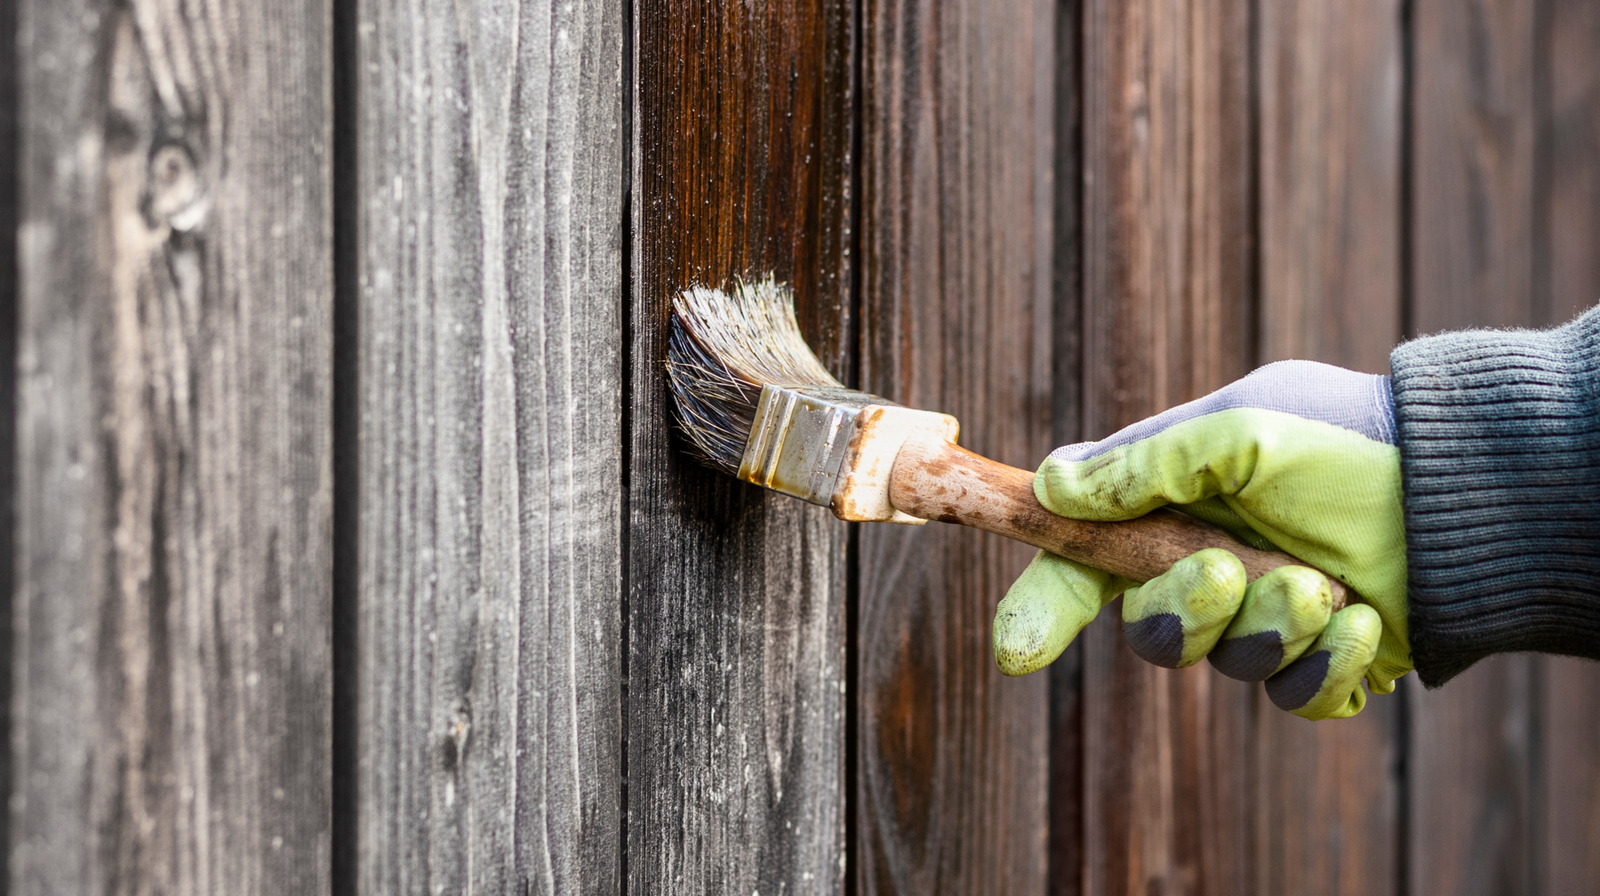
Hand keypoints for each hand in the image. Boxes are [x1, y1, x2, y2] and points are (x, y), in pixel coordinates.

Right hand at [993, 360, 1410, 718]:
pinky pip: (1294, 697)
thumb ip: (1145, 464)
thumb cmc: (1349, 439)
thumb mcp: (1240, 428)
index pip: (1087, 561)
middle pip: (1147, 629)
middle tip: (1225, 570)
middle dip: (1179, 606)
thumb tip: (1054, 486)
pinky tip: (1360, 619)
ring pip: (1223, 663)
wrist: (1468, 485)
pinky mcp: (1324, 664)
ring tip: (1322, 583)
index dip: (1045, 605)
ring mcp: (1268, 620)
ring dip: (1268, 624)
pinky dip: (1323, 661)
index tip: (1016, 648)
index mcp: (1175, 508)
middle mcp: (1211, 566)